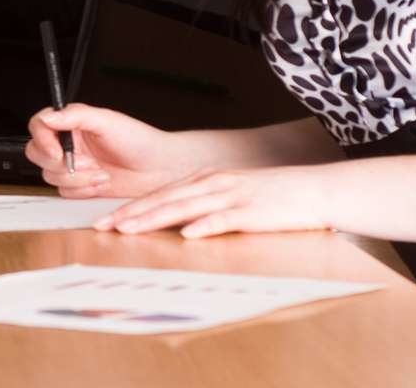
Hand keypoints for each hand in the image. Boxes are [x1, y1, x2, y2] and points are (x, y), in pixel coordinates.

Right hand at [24, 103, 194, 197]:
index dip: (42, 139)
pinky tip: (102, 183)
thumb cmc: (140, 141)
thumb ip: (76, 115)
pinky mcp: (80, 186)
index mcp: (72, 124)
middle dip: (60, 163)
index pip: (40, 126)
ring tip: (100, 173)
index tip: (57, 151)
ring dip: (76, 178)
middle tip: (85, 163)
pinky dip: (82, 190)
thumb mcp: (108, 121)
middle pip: (38, 154)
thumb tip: (50, 117)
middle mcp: (69, 144)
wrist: (161, 170)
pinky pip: (65, 192)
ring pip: (51, 176)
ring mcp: (73, 166)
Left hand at [93, 165, 338, 238]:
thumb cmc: (272, 198)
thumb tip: (177, 224)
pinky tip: (187, 235)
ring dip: (154, 218)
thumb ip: (203, 205)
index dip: (130, 207)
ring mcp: (231, 196)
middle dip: (130, 213)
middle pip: (163, 200)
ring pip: (184, 207)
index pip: (159, 195)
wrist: (312, 190)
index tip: (104, 220)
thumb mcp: (230, 195)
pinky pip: (223, 219)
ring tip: (129, 229)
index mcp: (205, 180)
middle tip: (103, 226)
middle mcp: (212, 184)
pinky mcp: (251, 211)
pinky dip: (204, 226)